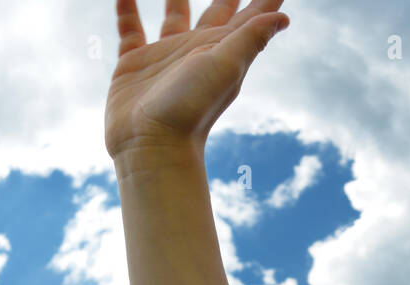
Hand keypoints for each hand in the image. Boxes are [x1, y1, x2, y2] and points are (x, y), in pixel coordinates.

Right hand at [105, 0, 289, 160]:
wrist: (150, 146)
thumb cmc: (191, 108)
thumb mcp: (226, 67)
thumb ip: (251, 38)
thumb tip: (283, 17)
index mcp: (222, 51)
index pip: (251, 17)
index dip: (264, 0)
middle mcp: (195, 52)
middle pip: (215, 11)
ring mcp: (164, 58)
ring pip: (173, 16)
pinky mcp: (133, 66)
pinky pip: (130, 29)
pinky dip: (126, 10)